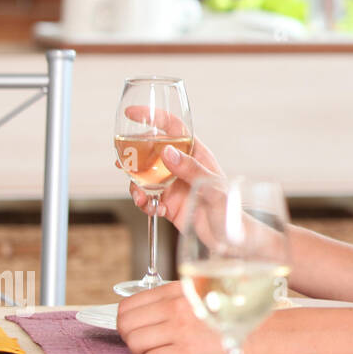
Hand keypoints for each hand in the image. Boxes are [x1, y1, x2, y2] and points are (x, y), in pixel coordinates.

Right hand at [114, 109, 223, 232]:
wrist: (230, 239)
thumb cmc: (231, 209)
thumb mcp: (212, 187)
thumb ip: (191, 169)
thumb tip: (167, 152)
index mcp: (196, 154)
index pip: (173, 128)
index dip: (153, 118)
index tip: (132, 114)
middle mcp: (182, 166)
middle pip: (151, 151)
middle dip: (133, 156)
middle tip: (121, 164)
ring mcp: (173, 184)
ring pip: (144, 176)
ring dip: (136, 186)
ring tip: (140, 197)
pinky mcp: (168, 203)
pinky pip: (147, 198)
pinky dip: (145, 203)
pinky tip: (154, 210)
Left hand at [117, 280, 277, 353]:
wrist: (269, 335)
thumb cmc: (243, 316)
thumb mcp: (210, 293)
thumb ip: (182, 297)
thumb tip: (152, 311)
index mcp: (181, 290)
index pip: (130, 304)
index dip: (128, 320)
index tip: (138, 327)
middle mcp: (177, 307)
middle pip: (126, 324)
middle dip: (130, 336)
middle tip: (145, 342)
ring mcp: (181, 331)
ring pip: (135, 343)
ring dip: (142, 352)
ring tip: (159, 352)